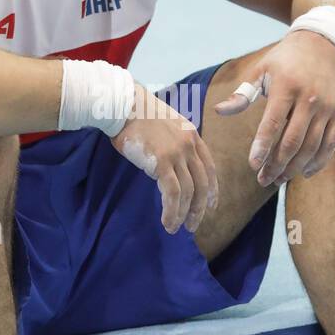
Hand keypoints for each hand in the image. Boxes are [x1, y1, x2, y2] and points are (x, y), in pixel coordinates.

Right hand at [110, 86, 218, 233]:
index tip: (210, 206)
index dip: (212, 190)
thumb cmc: (136, 116)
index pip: (209, 168)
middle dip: (199, 208)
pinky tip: (167, 222)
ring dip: (183, 214)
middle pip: (202, 184)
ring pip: (188, 192)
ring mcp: (177, 153)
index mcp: (192, 136)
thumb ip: (173, 144)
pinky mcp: (162, 162)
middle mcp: (189, 145)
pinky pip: (173, 194)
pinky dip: (172, 211)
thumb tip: (170, 169)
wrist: (123, 105)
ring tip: (174, 228)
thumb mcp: (164, 127)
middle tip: (192, 226)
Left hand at [214, 30, 334, 186]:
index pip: (273, 122)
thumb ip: (242, 94)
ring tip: (278, 179)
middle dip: (277, 164)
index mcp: (287, 86)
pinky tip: (303, 172)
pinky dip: (318, 162)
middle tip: (262, 179)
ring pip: (312, 146)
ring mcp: (327, 107)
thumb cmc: (285, 60)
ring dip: (294, 167)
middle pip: (293, 140)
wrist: (324, 44)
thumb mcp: (262, 70)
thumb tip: (218, 111)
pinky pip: (330, 144)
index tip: (253, 165)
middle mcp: (310, 98)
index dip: (263, 146)